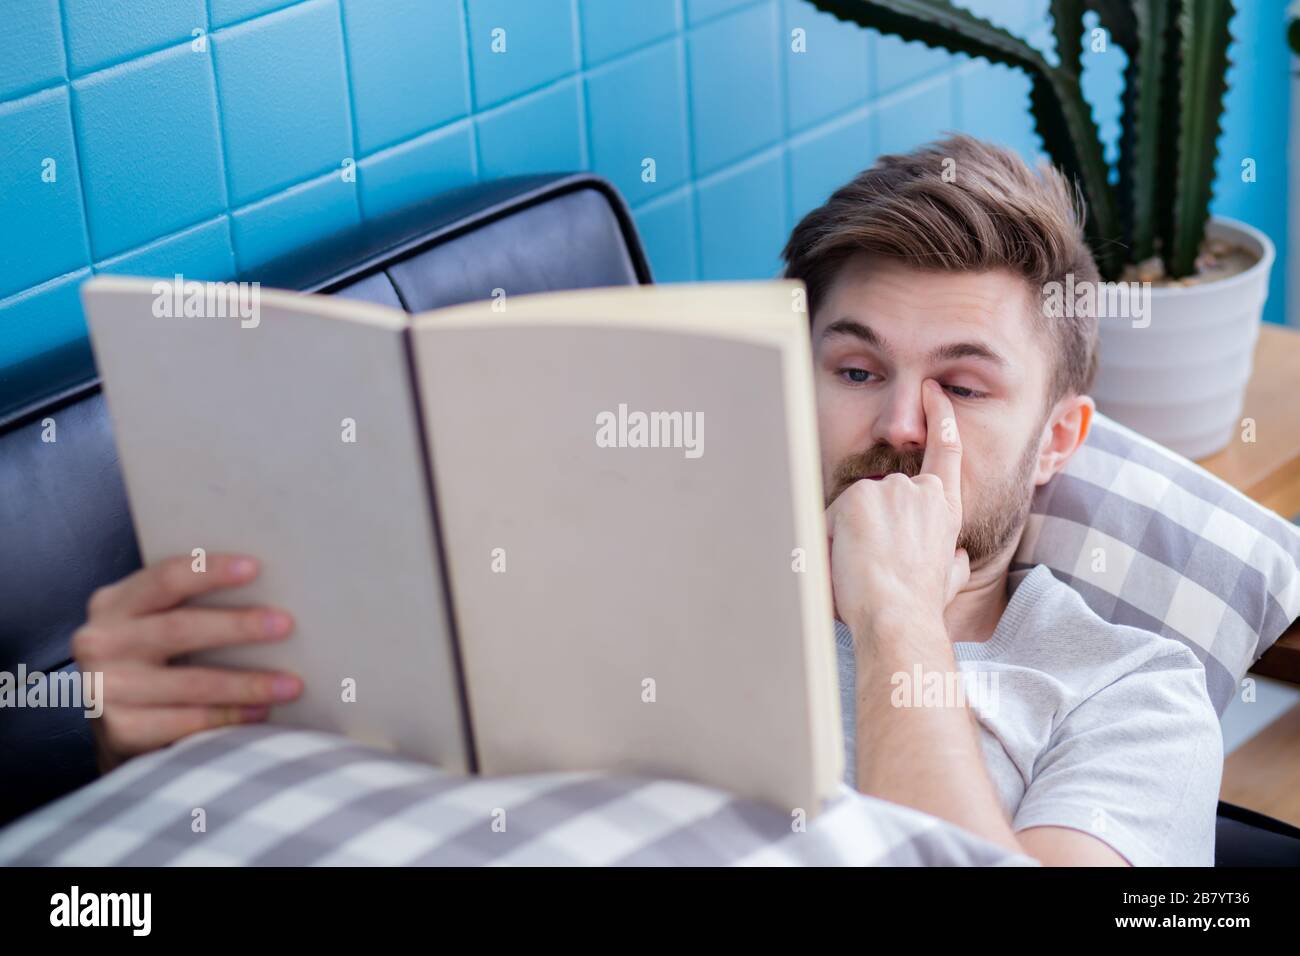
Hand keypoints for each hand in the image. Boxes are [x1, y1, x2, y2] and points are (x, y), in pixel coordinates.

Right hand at [72, 553, 302, 772]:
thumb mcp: (155, 624)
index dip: (209, 572)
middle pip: (180, 629)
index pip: (164, 578)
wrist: (117, 726)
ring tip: (291, 684)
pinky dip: (229, 716)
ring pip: (191, 683)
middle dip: (238, 626)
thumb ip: (189, 605)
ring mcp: (106, 689)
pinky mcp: (120, 730)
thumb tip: (270, 591)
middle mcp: (101, 643)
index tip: (254, 568)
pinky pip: (187, 721)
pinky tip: (261, 712)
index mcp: (114, 604)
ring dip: (247, 684)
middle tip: (285, 625)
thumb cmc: (153, 661)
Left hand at [825, 379, 969, 640]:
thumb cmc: (920, 609)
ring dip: (846, 535)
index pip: (946, 452)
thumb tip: (959, 558)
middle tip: (869, 566)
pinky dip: (828, 539)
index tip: (934, 392)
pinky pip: (830, 517)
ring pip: (851, 508)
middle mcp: (920, 492)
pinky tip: (846, 559)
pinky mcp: (860, 497)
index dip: (940, 418)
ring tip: (862, 569)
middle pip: (875, 497)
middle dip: (864, 526)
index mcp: (944, 510)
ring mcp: (890, 490)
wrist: (899, 617)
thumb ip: (953, 562)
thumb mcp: (950, 581)